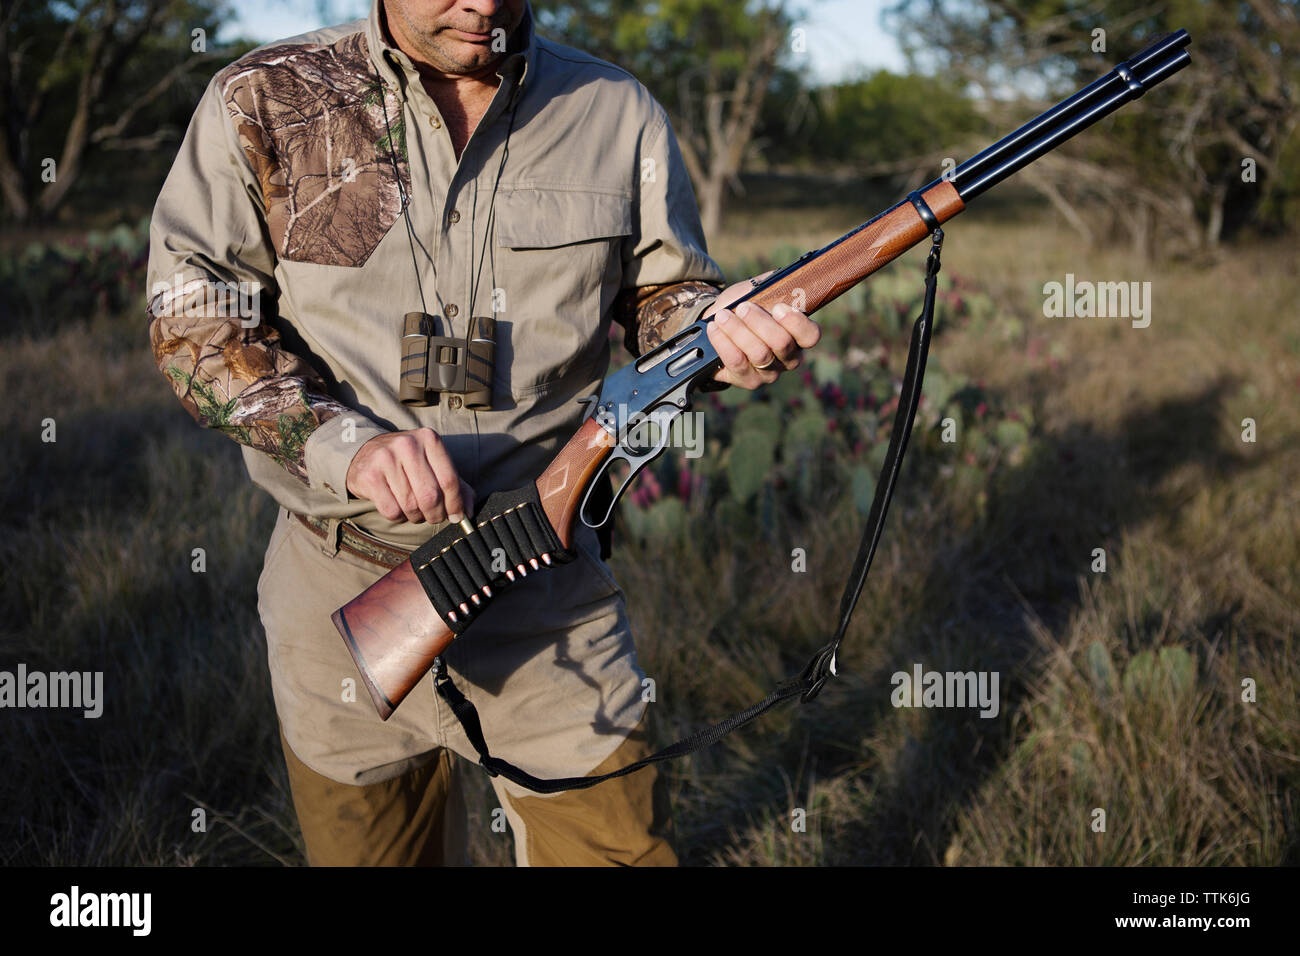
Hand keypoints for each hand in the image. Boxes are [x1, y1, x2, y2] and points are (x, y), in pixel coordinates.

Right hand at [345, 428, 474, 524]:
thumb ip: (456, 485)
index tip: (457, 517)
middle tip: (434, 517)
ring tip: (414, 510)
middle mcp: (407, 445)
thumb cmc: (407, 462)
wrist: (365, 453)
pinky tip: (397, 507)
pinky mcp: (369, 476)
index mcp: (429, 439)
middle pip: (431, 495)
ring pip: (411, 506)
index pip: (449, 479)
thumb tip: (469, 512)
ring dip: (416, 516)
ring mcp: (386, 459)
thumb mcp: (433, 464)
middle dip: (435, 514)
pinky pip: (392, 510)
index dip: (456, 504)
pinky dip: (398, 517)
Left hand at [702, 272, 821, 389]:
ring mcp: (769, 373)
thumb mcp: (758, 291)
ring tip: (722, 316)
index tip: (777, 307)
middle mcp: (788, 358)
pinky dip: (723, 343)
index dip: (796, 322)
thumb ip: (772, 285)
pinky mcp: (748, 380)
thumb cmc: (743, 307)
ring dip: (738, 331)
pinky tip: (714, 329)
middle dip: (759, 322)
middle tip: (743, 307)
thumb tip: (783, 278)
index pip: (811, 335)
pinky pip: (737, 363)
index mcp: (798, 335)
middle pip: (782, 343)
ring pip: (759, 354)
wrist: (717, 324)